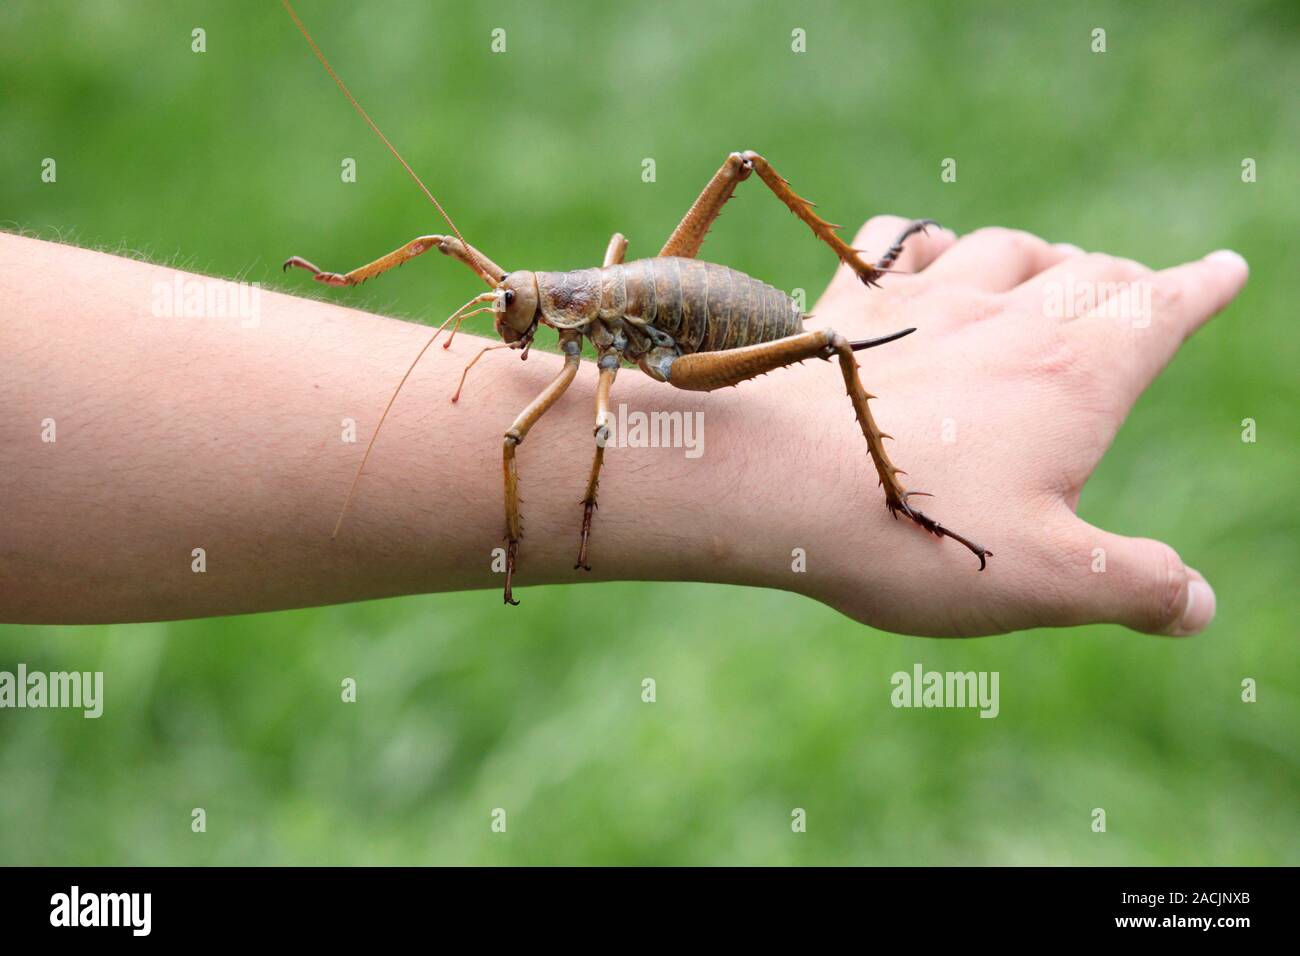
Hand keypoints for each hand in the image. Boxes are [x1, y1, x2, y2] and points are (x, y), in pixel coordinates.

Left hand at [755, 217, 1246, 635]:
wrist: (770, 482)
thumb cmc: (913, 529)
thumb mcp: (1046, 579)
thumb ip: (1131, 584)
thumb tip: (1196, 606)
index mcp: (1073, 376)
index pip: (1160, 310)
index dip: (1202, 290)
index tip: (1226, 270)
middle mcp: (1006, 318)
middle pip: (1092, 274)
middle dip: (1130, 282)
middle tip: (1143, 294)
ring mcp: (922, 303)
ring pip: (1005, 248)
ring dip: (1042, 256)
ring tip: (1054, 272)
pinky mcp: (849, 307)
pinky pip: (900, 241)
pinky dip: (929, 242)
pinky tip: (930, 260)